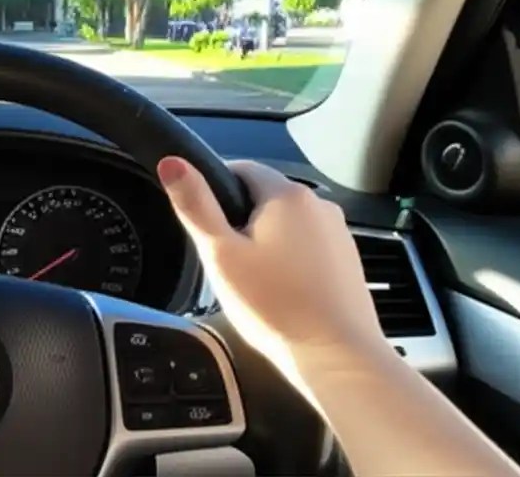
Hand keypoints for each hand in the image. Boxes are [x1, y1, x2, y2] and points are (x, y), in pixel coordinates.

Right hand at [157, 157, 387, 387]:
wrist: (336, 356)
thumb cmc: (276, 308)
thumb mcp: (221, 255)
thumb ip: (195, 205)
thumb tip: (172, 163)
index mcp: (286, 195)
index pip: (240, 168)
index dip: (215, 192)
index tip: (206, 225)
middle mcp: (319, 205)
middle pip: (264, 199)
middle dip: (241, 223)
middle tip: (228, 263)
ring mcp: (337, 233)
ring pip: (287, 226)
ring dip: (267, 244)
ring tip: (256, 285)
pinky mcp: (347, 260)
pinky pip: (308, 249)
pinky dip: (291, 263)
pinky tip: (283, 294)